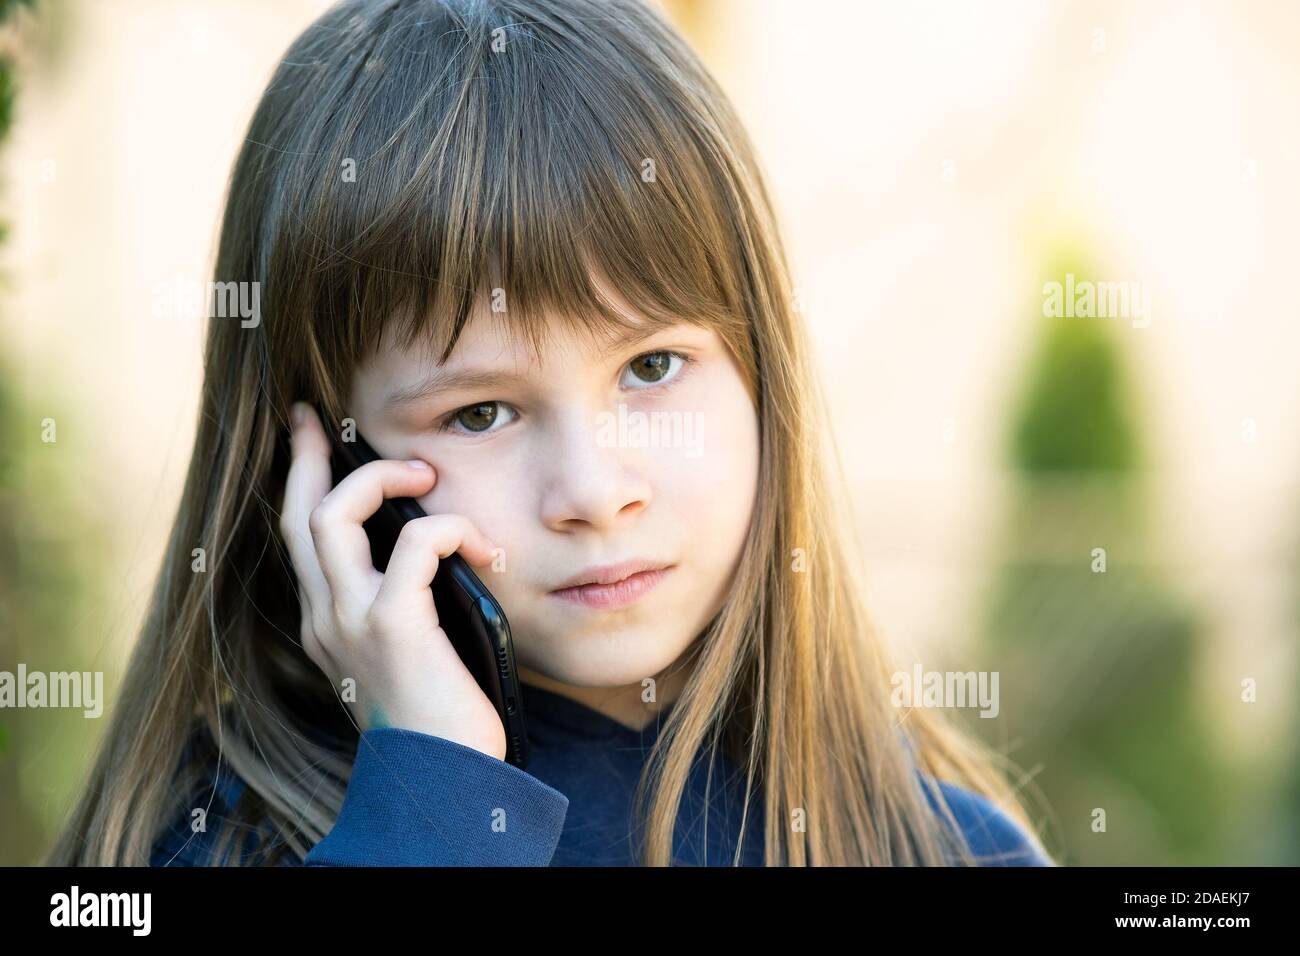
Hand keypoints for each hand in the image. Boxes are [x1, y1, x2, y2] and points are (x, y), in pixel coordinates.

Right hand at [278, 401, 506, 759]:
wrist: (438, 781)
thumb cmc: (435, 717)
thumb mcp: (405, 653)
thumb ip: (401, 603)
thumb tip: (428, 547)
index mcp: (325, 621)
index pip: (297, 536)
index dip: (297, 479)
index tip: (306, 436)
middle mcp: (324, 617)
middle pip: (296, 513)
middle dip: (305, 455)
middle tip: (319, 416)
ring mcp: (352, 621)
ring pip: (333, 515)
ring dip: (380, 480)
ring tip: (425, 478)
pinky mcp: (393, 628)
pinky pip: (413, 546)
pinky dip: (447, 529)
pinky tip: (480, 547)